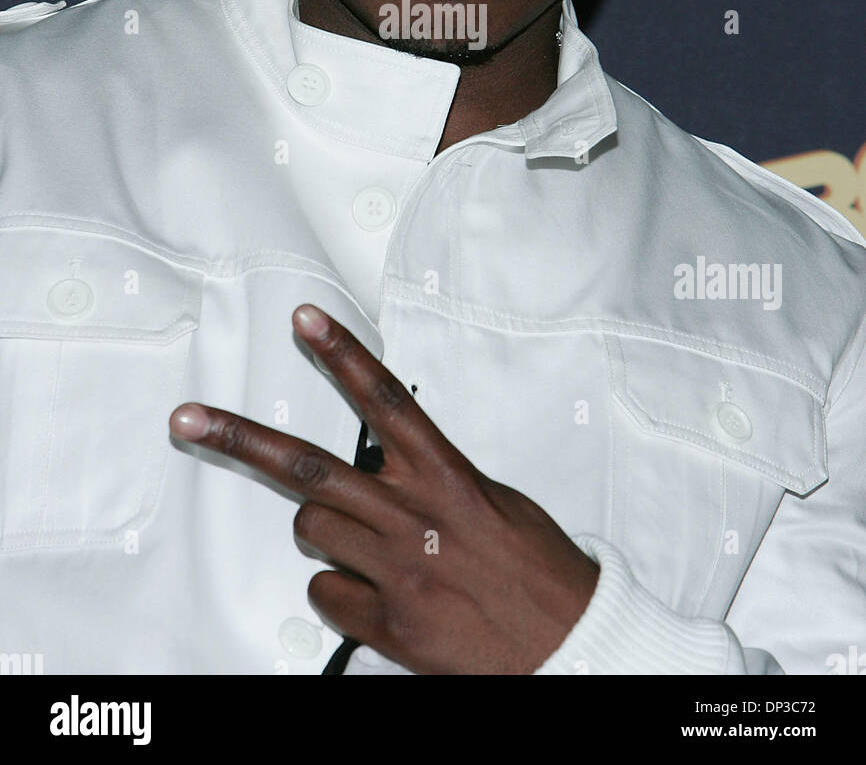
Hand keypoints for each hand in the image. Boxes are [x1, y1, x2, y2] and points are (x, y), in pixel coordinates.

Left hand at [169, 303, 599, 674]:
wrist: (571, 648)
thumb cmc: (539, 573)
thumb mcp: (495, 503)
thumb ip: (436, 480)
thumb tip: (396, 473)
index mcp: (447, 476)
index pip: (385, 399)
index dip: (343, 354)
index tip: (306, 320)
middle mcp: (414, 516)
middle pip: (308, 467)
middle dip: (238, 441)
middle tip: (190, 419)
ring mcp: (396, 569)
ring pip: (311, 530)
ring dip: (324, 533)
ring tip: (367, 544)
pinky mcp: (388, 622)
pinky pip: (327, 594)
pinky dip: (341, 592)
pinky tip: (378, 594)